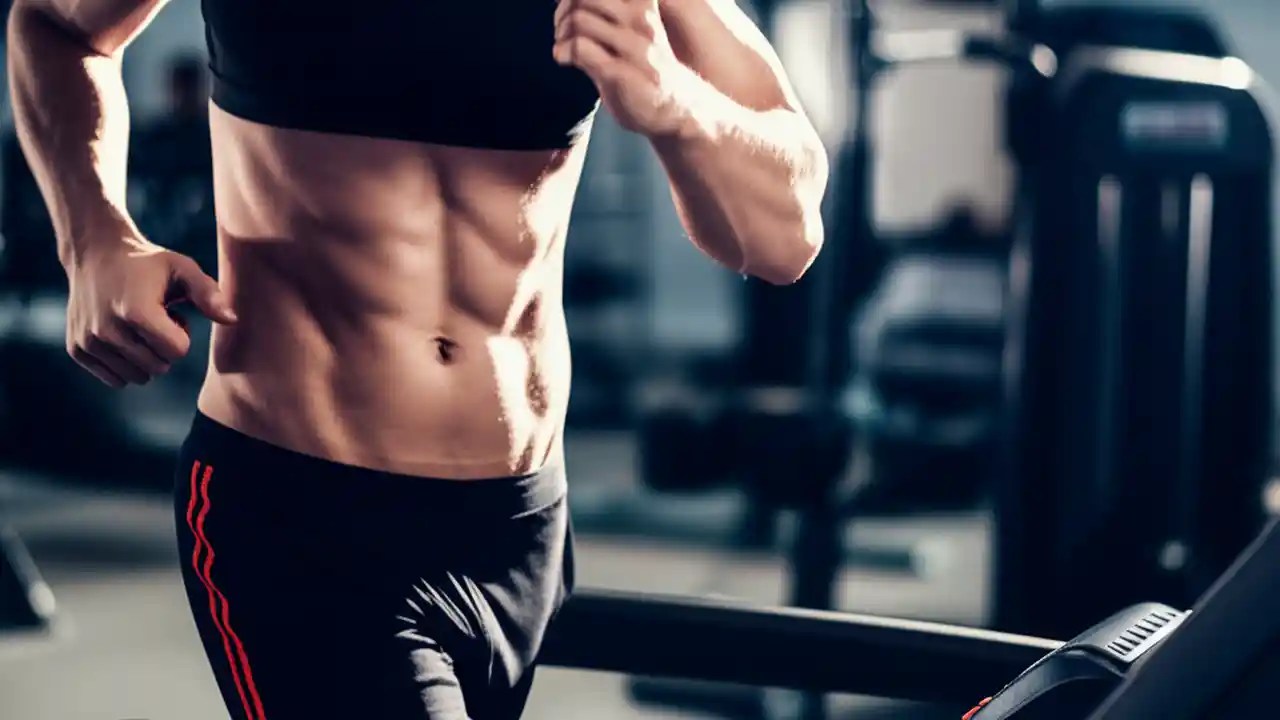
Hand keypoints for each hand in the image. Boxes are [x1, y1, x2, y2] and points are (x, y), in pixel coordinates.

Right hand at [66, 241, 236, 387]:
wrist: (95, 254)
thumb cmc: (147, 263)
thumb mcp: (182, 268)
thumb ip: (208, 294)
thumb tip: (232, 320)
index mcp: (136, 312)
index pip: (177, 352)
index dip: (182, 335)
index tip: (173, 314)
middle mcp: (108, 330)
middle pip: (159, 367)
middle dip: (164, 347)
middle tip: (156, 319)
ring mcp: (89, 341)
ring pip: (137, 377)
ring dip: (145, 357)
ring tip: (138, 326)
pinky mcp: (77, 349)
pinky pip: (115, 379)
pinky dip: (125, 364)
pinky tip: (122, 335)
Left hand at [553, 0, 691, 136]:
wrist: (679, 111)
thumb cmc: (651, 71)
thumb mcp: (638, 33)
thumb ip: (610, 16)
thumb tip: (567, 1)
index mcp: (646, 7)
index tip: (568, 9)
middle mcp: (641, 21)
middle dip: (565, 9)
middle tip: (561, 26)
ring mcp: (632, 47)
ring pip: (580, 19)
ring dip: (562, 31)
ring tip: (562, 44)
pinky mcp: (620, 72)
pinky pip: (581, 48)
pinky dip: (564, 50)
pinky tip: (563, 58)